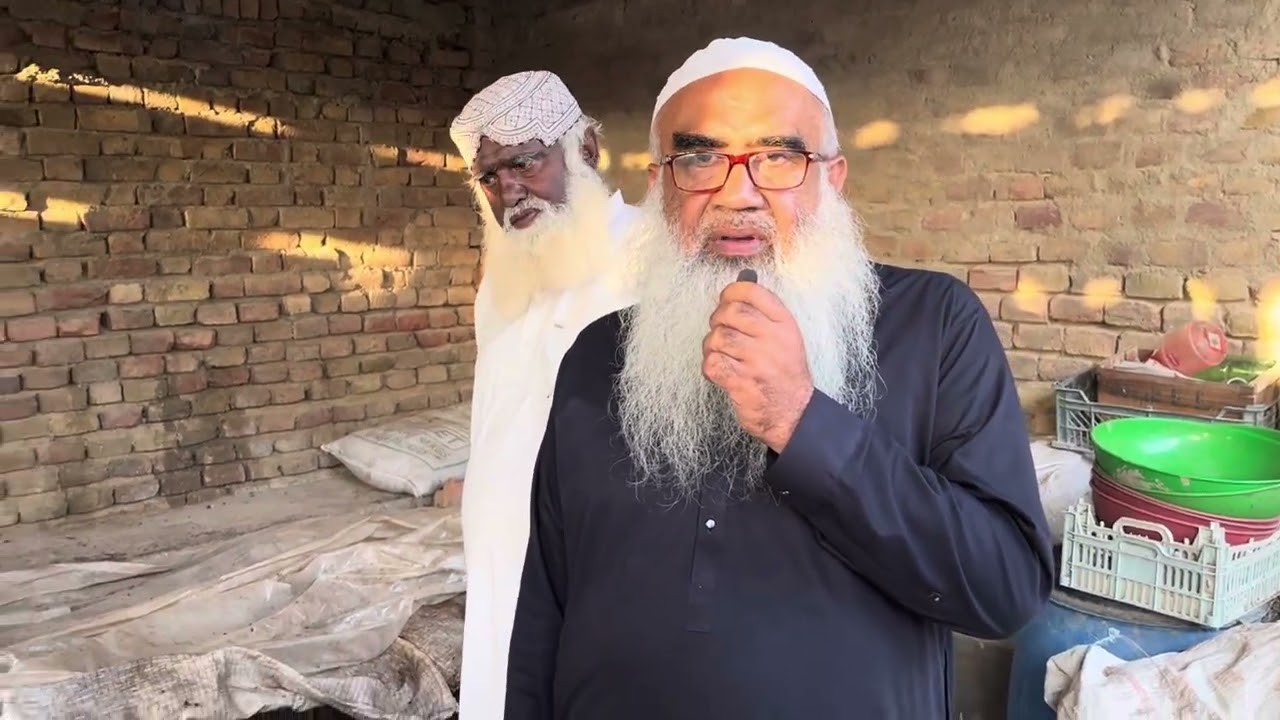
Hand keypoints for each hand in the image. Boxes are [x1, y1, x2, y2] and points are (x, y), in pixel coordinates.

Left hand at [702, 279, 813, 452]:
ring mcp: (757, 361)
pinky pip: (711, 362)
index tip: (726, 302)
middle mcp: (773, 339)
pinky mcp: (741, 382)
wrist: (794, 414)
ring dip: (712, 347)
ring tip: (722, 356)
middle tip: (721, 333)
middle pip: (730, 311)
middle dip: (717, 321)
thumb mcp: (786, 337)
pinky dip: (710, 368)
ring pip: (717, 337)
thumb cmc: (784, 373)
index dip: (730, 293)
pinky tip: (721, 373)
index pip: (751, 291)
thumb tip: (738, 283)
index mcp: (784, 324)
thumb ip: (764, 313)